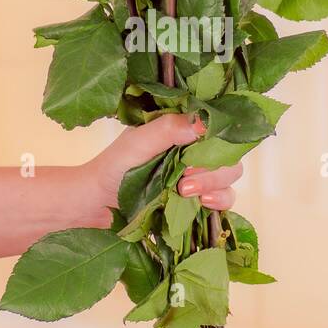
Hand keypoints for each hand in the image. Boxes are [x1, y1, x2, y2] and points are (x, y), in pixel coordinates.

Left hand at [80, 113, 243, 227]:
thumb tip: (204, 124)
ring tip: (185, 191)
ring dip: (214, 184)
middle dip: (213, 167)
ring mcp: (199, 176)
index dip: (219, 135)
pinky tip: (204, 203)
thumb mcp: (138, 141)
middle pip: (228, 153)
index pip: (217, 126)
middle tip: (185, 178)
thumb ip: (168, 129)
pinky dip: (219, 201)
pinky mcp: (198, 201)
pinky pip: (224, 200)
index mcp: (184, 130)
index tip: (202, 145)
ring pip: (229, 176)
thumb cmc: (114, 166)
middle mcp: (195, 151)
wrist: (98, 203)